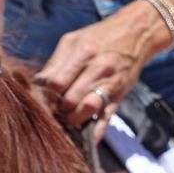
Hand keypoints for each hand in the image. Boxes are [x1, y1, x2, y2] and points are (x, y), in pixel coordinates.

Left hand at [35, 0, 170, 141]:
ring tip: (67, 117)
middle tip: (54, 108)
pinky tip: (87, 138)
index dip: (46, 93)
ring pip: (86, 111)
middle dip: (57, 108)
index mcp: (82, 52)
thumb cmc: (98, 37)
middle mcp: (97, 69)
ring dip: (73, 119)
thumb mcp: (73, 40)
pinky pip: (106, 119)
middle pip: (69, 100)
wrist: (135, 33)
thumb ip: (55, 62)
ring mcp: (109, 85)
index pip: (56, 82)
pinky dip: (96, 132)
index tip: (44, 95)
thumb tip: (38, 84)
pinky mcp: (118, 97)